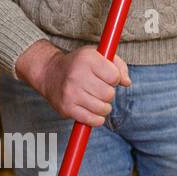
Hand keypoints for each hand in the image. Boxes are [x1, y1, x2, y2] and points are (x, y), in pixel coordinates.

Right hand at [16, 41, 130, 125]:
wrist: (49, 73)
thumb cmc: (79, 64)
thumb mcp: (98, 55)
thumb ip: (118, 65)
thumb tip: (127, 82)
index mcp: (87, 59)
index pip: (114, 77)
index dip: (114, 79)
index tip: (106, 77)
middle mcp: (77, 75)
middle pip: (109, 94)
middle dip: (108, 93)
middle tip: (99, 89)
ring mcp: (71, 93)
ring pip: (103, 108)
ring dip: (104, 106)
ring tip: (96, 99)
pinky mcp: (67, 108)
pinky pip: (92, 120)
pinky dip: (97, 118)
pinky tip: (93, 111)